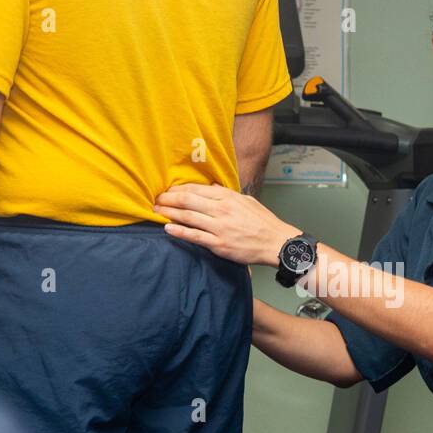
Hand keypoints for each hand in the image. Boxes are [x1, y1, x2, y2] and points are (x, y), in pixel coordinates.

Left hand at [154, 183, 299, 266]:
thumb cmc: (263, 222)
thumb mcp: (246, 201)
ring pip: (188, 217)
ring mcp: (220, 227)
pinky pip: (195, 236)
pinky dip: (179, 232)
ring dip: (169, 213)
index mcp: (227, 197)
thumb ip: (227, 194)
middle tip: (156, 200)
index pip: (196, 189)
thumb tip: (210, 188)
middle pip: (187, 200)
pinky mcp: (219, 244)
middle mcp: (222, 210)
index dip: (178, 189)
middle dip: (168, 199)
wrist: (276, 242)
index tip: (167, 191)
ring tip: (156, 212)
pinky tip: (167, 229)